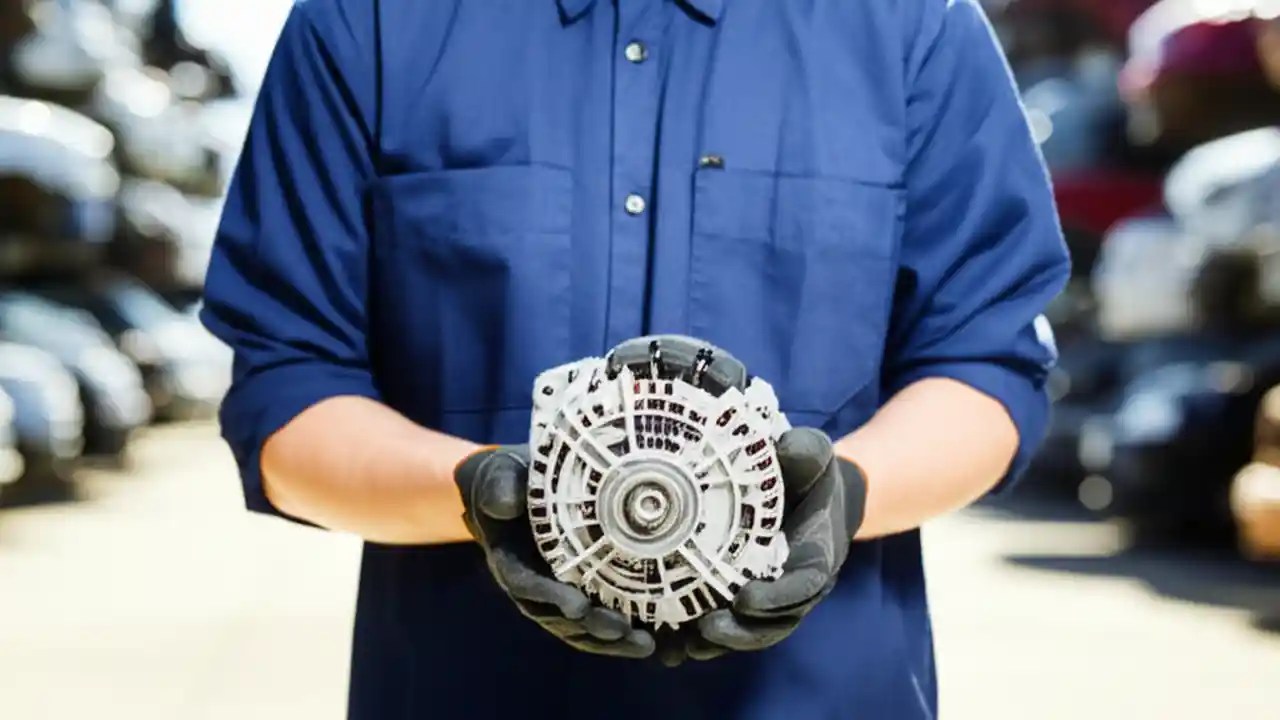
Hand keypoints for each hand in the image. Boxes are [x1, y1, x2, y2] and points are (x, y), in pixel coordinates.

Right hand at [456, 446, 655, 658]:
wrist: (516, 485)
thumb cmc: (507, 479)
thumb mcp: (498, 475)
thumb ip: (499, 488)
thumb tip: (506, 502)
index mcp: (510, 561)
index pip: (526, 586)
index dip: (550, 597)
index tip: (577, 606)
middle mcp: (533, 584)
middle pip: (559, 617)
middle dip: (591, 626)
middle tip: (622, 630)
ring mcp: (557, 590)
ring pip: (581, 626)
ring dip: (610, 639)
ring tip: (643, 644)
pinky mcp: (579, 587)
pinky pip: (597, 616)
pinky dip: (621, 630)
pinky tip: (652, 635)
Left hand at [657, 428, 868, 665]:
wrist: (815, 496)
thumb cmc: (812, 476)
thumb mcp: (815, 457)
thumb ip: (808, 453)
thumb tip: (788, 446)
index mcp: (815, 556)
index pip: (802, 586)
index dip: (776, 598)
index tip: (745, 599)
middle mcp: (796, 586)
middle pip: (773, 622)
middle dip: (742, 632)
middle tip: (707, 629)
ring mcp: (773, 597)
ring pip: (750, 631)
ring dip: (720, 643)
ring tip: (683, 646)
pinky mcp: (749, 598)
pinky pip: (730, 624)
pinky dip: (703, 637)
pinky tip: (669, 645)